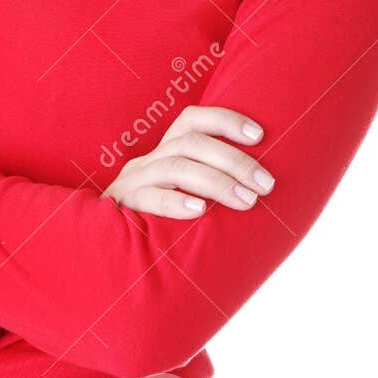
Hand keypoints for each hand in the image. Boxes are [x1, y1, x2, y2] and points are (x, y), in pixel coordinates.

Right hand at [100, 104, 275, 219]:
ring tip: (246, 201)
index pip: (192, 120)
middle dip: (234, 161)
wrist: (110, 257)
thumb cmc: (162, 231)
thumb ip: (213, 190)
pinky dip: (174, 202)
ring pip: (174, 167)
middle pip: (190, 143)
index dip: (225, 120)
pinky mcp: (119, 208)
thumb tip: (264, 189)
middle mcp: (147, 162)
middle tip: (266, 185)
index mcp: (164, 154)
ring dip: (215, 182)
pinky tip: (199, 210)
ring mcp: (131, 183)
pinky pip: (146, 198)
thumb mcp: (186, 200)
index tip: (260, 136)